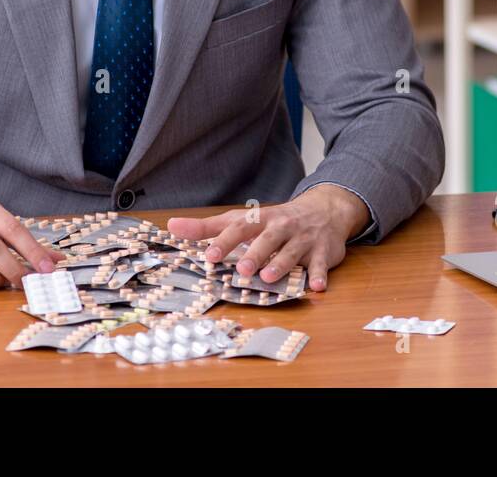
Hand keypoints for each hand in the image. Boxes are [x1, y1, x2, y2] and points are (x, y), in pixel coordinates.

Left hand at [166, 185, 369, 292]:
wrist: (324, 210)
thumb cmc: (275, 220)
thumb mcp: (242, 219)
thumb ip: (208, 227)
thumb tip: (172, 226)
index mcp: (261, 219)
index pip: (240, 228)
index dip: (225, 240)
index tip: (210, 255)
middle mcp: (282, 227)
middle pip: (268, 239)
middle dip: (255, 253)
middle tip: (242, 270)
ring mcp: (304, 239)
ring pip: (292, 251)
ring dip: (281, 265)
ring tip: (268, 278)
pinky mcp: (323, 252)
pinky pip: (321, 264)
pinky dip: (319, 275)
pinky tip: (316, 287)